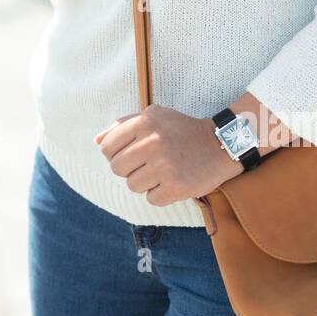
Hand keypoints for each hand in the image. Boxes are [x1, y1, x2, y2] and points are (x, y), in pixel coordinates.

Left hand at [95, 104, 240, 205]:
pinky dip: (160, 194)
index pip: (107, 148)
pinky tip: (172, 181)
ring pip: (133, 186)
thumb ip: (122, 125)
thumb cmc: (181, 130)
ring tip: (162, 172)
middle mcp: (153, 142)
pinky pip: (151, 199)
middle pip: (117, 169)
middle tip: (147, 164)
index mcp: (145, 122)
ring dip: (145, 183)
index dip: (115, 154)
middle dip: (129, 169)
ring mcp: (165, 166)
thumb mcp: (154, 116)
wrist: (220, 144)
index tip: (130, 154)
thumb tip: (96, 141)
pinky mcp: (177, 186)